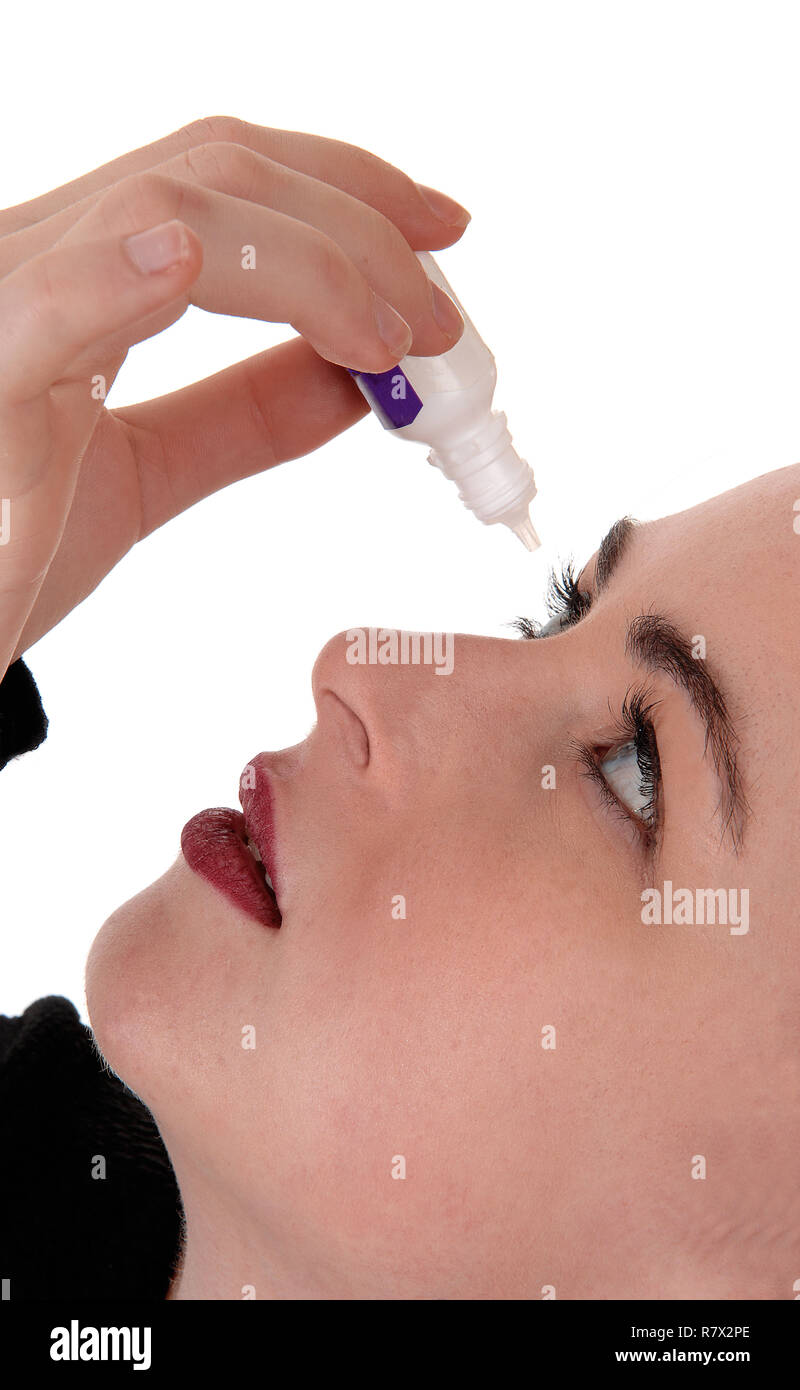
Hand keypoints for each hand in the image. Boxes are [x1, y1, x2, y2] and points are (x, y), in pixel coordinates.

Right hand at [0, 115, 469, 670]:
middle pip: (217, 172)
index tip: (436, 238)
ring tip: (386, 340)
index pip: (219, 180)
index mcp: (75, 274)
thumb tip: (358, 374)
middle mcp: (32, 257)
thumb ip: (242, 417)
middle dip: (360, 225)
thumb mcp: (143, 472)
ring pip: (168, 211)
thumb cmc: (3, 549)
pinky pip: (46, 300)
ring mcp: (1, 305)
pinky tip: (194, 265)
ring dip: (311, 262)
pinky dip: (122, 272)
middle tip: (442, 316)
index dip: (343, 189)